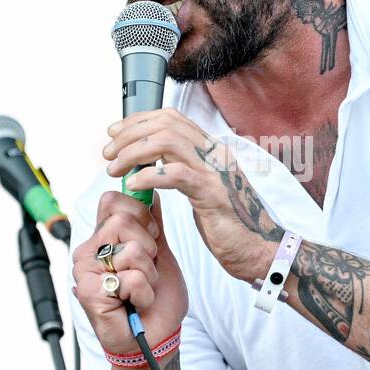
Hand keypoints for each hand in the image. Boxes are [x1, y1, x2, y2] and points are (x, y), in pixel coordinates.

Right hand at [72, 190, 186, 358]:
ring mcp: (85, 271)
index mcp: (102, 238)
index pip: (112, 200)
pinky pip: (131, 278)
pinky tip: (135, 303)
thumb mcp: (160, 254)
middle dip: (149, 248)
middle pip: (123, 220)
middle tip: (147, 271)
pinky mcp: (88, 292)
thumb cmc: (155, 300)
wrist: (155, 338)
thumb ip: (153, 223)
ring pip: (130, 250)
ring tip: (142, 289)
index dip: (140, 214)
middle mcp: (89, 251)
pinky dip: (145, 293)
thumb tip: (151, 190)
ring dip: (149, 274)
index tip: (151, 238)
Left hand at [102, 108, 285, 282]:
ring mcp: (215, 171)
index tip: (115, 135)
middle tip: (108, 154)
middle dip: (129, 135)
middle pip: (165, 124)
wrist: (261, 251)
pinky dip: (148, 175)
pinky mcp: (213, 194)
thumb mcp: (203, 191)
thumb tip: (149, 166)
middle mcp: (215, 154)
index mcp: (212, 150)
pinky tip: (133, 184)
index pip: (171, 118)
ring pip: (166, 142)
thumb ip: (181, 173)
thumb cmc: (232, 226)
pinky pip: (175, 174)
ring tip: (115, 170)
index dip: (138, 121)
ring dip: (132, 153)